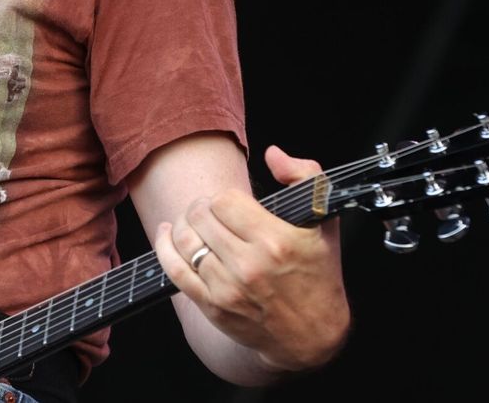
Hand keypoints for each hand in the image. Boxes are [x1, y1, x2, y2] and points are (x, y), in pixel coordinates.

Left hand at [152, 144, 349, 372]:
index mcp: (276, 240)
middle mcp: (250, 265)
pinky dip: (165, 248)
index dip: (222, 198)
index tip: (230, 204)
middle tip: (208, 211)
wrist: (313, 335)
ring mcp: (228, 288)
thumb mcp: (324, 221)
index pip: (224, 201)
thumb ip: (304, 176)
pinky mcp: (213, 307)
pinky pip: (174, 271)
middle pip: (200, 217)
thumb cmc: (319, 275)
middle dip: (201, 208)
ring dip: (183, 225)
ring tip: (191, 222)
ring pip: (185, 241)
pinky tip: (168, 235)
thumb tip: (272, 154)